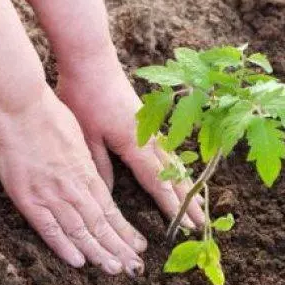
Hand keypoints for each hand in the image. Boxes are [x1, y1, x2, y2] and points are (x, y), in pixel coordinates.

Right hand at [0, 87, 146, 274]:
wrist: (19, 108)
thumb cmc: (47, 115)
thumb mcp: (77, 136)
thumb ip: (85, 161)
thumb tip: (92, 176)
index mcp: (86, 172)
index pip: (111, 209)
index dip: (125, 231)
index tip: (138, 246)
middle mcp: (74, 188)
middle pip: (101, 224)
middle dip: (119, 248)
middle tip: (135, 268)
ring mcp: (51, 195)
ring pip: (80, 231)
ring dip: (99, 252)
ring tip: (115, 269)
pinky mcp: (28, 199)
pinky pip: (49, 229)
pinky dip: (64, 247)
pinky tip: (79, 262)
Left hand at [57, 53, 204, 228]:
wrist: (90, 58)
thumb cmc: (83, 95)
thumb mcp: (85, 136)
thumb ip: (100, 166)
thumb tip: (108, 196)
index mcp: (133, 144)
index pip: (157, 182)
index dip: (171, 206)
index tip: (184, 226)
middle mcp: (148, 137)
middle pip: (172, 175)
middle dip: (187, 201)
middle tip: (201, 224)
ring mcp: (150, 127)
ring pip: (173, 162)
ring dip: (186, 184)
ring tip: (198, 203)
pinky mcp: (146, 119)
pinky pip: (167, 149)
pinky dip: (176, 166)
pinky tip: (179, 173)